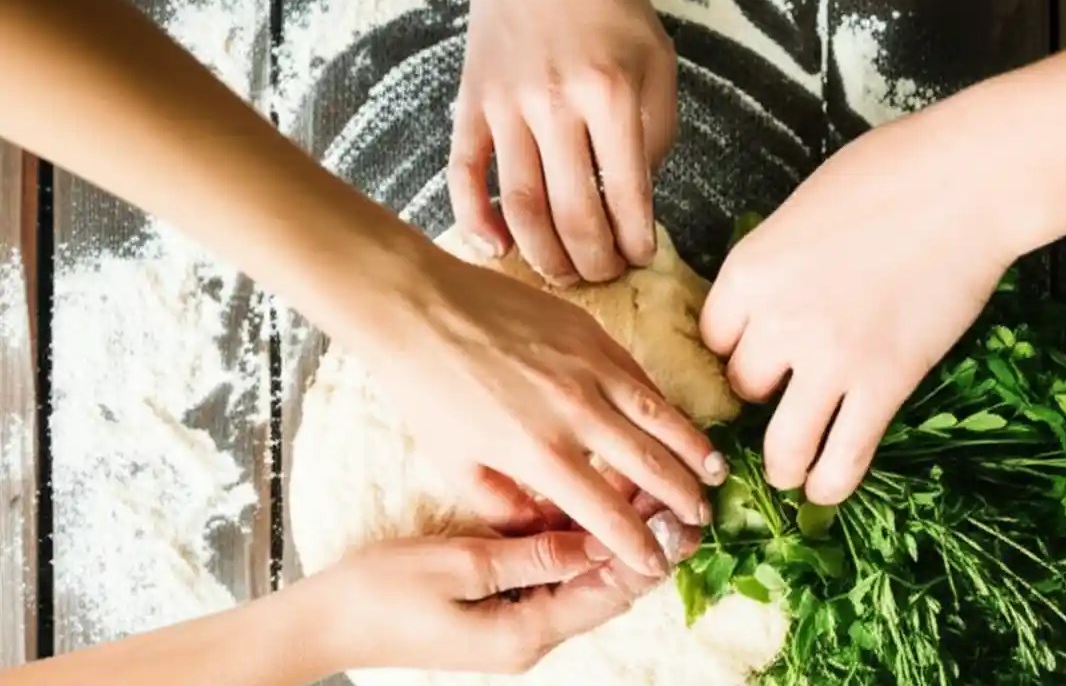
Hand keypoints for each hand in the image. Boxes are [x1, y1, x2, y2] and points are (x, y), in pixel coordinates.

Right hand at [321, 503, 699, 674]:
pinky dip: (574, 543)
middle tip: (670, 495)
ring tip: (641, 489)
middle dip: (638, 542)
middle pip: (603, 590)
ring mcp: (515, 624)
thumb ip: (533, 555)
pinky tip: (589, 505)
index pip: (606, 595)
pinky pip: (552, 577)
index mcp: (525, 634)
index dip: (646, 554)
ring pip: (581, 580)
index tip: (676, 515)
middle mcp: (530, 636)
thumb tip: (598, 540)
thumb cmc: (385, 592)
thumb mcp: (461, 564)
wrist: (329, 621)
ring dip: (609, 538)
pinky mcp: (500, 607)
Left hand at [372, 253, 723, 576]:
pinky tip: (674, 421)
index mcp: (540, 452)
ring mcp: (590, 366)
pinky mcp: (592, 334)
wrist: (420, 308)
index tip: (655, 562)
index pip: (606, 511)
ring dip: (692, 448)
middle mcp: (576, 410)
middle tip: (701, 518)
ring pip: (659, 416)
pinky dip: (663, 404)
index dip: (636, 543)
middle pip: (649, 465)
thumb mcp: (456, 465)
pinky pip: (641, 376)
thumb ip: (505, 508)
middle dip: (680, 498)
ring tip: (716, 472)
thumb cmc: (428, 390)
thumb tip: (547, 532)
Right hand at [450, 0, 676, 284]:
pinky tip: (496, 250)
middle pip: (571, 213)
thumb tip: (637, 199)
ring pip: (519, 206)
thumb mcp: (656, 61)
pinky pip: (463, 173)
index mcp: (608, 94)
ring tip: (562, 276)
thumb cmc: (607, 7)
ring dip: (543, 256)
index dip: (636, 241)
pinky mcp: (471, 105)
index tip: (641, 261)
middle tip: (603, 278)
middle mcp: (554, 105)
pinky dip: (473, 218)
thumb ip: (655, 131)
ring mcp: (505, 107)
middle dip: (593, 261)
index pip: (626, 193)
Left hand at [701, 113, 1027, 504]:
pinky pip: (845, 455)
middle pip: (744, 387)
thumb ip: (777, 261)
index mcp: (749, 272)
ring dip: (783, 464)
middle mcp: (777, 322)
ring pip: (783, 443)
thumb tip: (774, 291)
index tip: (756, 356)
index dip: (735, 351)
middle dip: (762, 396)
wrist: (965, 184)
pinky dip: (831, 483)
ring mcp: (830, 359)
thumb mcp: (802, 209)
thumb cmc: (890, 174)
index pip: (713, 339)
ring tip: (791, 472)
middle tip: (787, 396)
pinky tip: (825, 491)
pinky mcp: (885, 384)